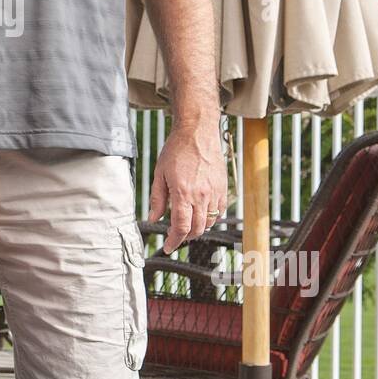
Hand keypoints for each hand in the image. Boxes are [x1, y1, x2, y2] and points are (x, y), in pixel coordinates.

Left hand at [150, 117, 228, 251]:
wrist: (198, 132)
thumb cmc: (176, 150)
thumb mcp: (160, 173)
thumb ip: (157, 199)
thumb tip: (153, 218)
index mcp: (183, 193)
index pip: (181, 227)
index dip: (174, 241)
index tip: (168, 246)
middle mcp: (201, 195)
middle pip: (196, 229)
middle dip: (185, 237)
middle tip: (175, 234)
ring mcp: (214, 192)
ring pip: (209, 222)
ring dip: (198, 228)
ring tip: (187, 223)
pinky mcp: (223, 187)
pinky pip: (220, 211)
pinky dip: (211, 218)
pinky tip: (201, 213)